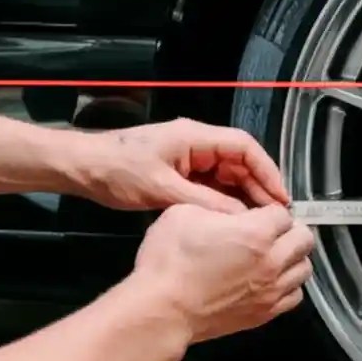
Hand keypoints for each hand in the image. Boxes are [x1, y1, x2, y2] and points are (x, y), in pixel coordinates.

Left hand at [71, 118, 290, 213]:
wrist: (81, 169)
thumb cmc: (116, 171)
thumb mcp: (162, 190)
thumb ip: (205, 203)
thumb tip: (240, 218)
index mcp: (195, 137)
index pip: (244, 147)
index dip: (267, 171)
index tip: (280, 198)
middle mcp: (197, 144)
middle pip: (241, 162)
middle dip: (260, 188)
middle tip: (274, 217)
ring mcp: (189, 158)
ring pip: (229, 176)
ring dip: (245, 197)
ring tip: (259, 223)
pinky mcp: (181, 173)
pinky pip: (213, 186)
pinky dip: (226, 202)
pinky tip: (235, 221)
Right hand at [129, 203, 314, 343]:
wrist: (162, 310)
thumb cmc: (168, 265)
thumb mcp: (184, 213)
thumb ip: (218, 208)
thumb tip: (232, 214)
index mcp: (256, 233)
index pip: (283, 214)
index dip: (270, 211)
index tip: (261, 215)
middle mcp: (271, 262)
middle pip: (304, 239)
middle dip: (291, 231)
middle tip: (275, 232)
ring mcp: (271, 290)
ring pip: (304, 268)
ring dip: (294, 258)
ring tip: (277, 256)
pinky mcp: (265, 312)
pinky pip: (295, 296)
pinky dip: (290, 286)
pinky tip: (273, 281)